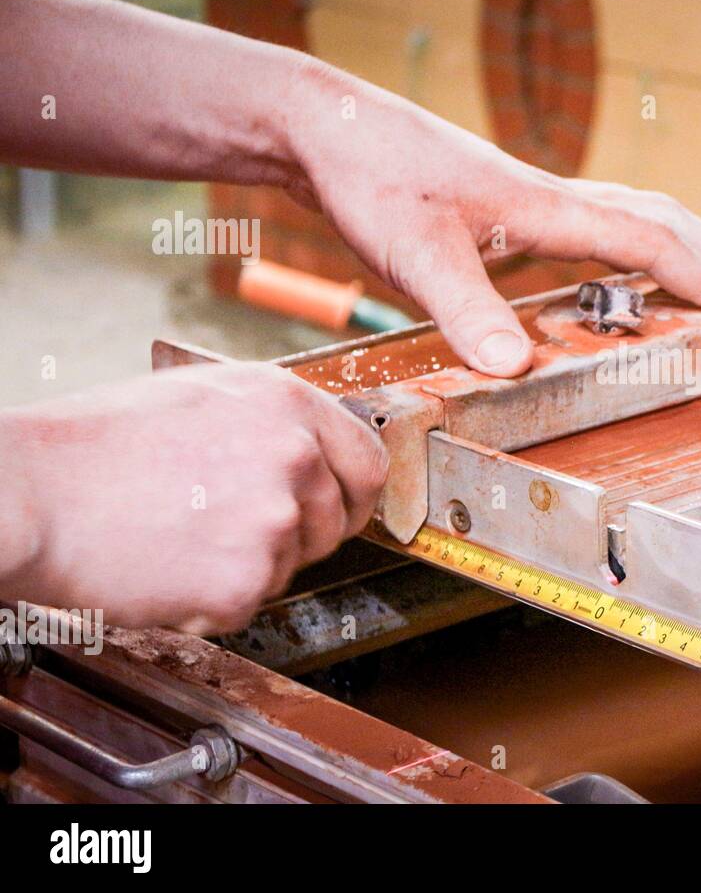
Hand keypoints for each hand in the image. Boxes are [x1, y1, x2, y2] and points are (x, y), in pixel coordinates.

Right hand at [0, 363, 386, 633]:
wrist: (29, 495)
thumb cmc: (92, 447)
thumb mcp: (200, 398)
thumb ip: (268, 423)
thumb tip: (308, 451)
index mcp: (284, 402)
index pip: (366, 460)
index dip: (352, 493)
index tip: (339, 508)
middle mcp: (294, 455)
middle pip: (334, 522)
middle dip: (296, 535)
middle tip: (228, 530)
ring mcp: (275, 518)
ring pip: (290, 566)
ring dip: (248, 566)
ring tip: (181, 538)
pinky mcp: (247, 578)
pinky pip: (249, 603)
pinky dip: (213, 601)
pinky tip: (167, 568)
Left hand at [279, 58, 700, 376]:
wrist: (326, 126)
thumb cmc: (369, 176)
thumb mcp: (413, 251)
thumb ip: (465, 308)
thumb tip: (514, 370)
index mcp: (539, 206)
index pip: (641, 235)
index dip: (699, 269)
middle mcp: (546, 198)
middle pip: (654, 214)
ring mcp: (529, 201)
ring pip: (627, 214)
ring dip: (679, 243)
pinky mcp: (507, 210)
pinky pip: (594, 225)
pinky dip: (631, 245)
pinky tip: (620, 272)